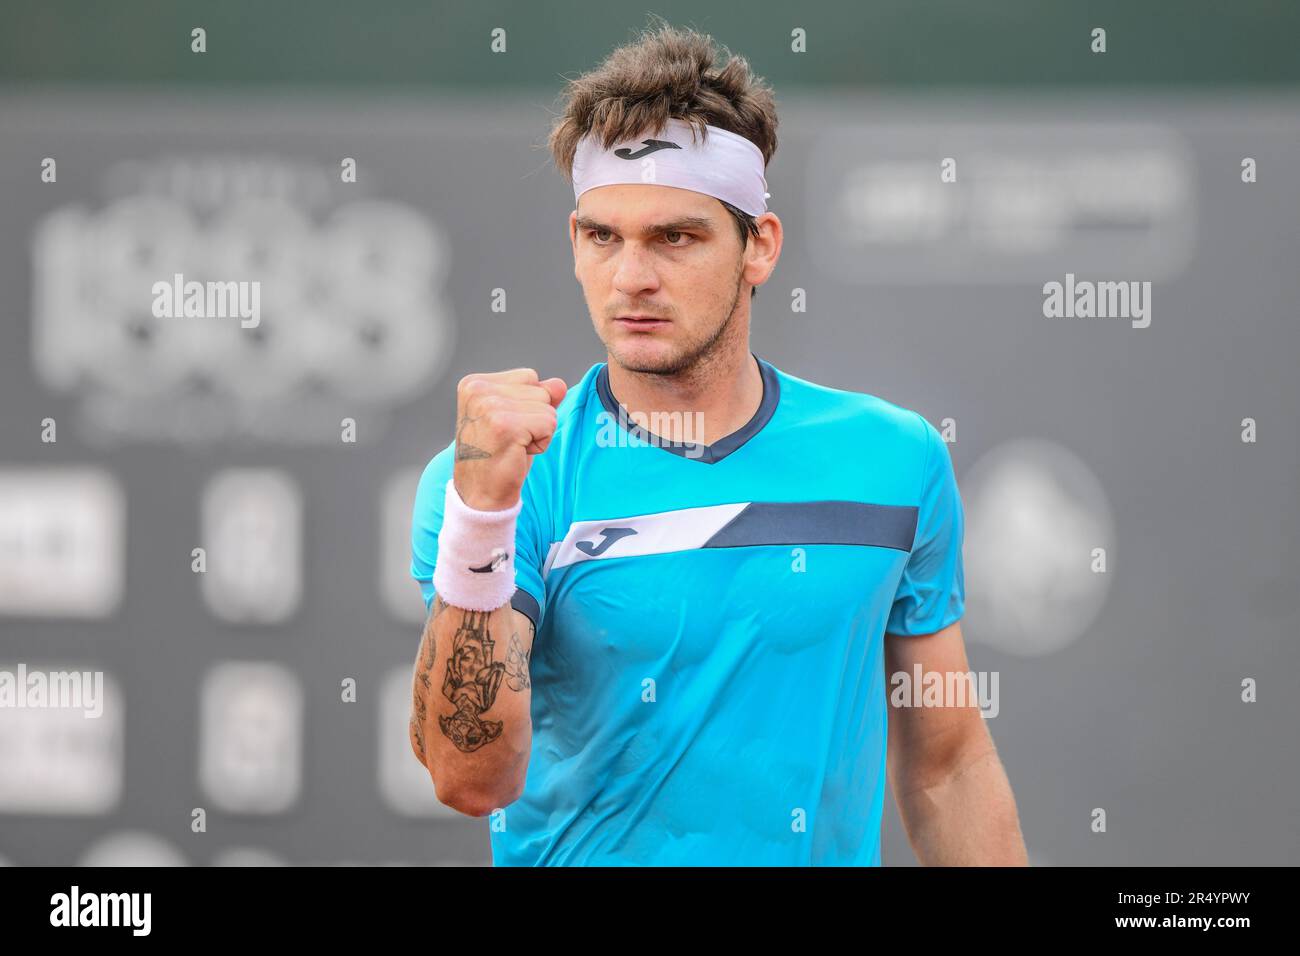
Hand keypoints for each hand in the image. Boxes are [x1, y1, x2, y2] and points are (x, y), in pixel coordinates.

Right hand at [451, 368, 566, 510]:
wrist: (480, 494)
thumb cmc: (499, 455)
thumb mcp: (517, 417)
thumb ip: (537, 395)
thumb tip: (559, 385)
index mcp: (474, 383)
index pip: (530, 377)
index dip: (527, 406)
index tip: (505, 428)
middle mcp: (478, 390)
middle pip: (540, 390)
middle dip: (534, 418)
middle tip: (510, 440)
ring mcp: (489, 406)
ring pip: (547, 408)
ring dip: (538, 432)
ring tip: (514, 447)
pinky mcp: (505, 425)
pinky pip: (549, 423)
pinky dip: (541, 443)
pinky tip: (519, 453)